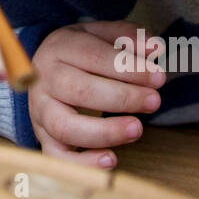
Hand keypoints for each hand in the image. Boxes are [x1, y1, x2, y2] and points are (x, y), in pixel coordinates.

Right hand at [28, 21, 166, 168]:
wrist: (42, 70)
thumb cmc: (79, 53)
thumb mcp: (100, 35)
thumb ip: (127, 37)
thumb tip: (155, 48)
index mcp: (59, 48)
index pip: (92, 55)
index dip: (128, 67)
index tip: (158, 77)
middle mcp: (44, 79)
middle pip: (78, 90)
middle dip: (122, 97)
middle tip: (154, 101)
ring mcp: (40, 110)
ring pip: (65, 126)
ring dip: (104, 131)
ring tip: (137, 129)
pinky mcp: (43, 136)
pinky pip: (57, 156)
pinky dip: (83, 162)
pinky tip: (112, 159)